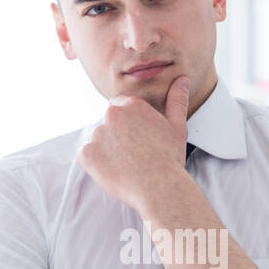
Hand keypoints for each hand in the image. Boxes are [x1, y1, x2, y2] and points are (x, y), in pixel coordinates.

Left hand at [76, 75, 191, 211]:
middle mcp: (111, 115)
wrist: (159, 187)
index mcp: (130, 105)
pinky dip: (96, 165)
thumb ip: (176, 101)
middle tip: (133, 154)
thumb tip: (182, 81)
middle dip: (116, 136)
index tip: (137, 138)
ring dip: (106, 150)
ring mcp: (97, 134)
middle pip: (107, 123)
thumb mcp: (177, 126)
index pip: (119, 106)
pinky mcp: (86, 154)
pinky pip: (86, 156)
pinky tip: (114, 171)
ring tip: (125, 165)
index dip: (127, 124)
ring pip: (97, 140)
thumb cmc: (170, 158)